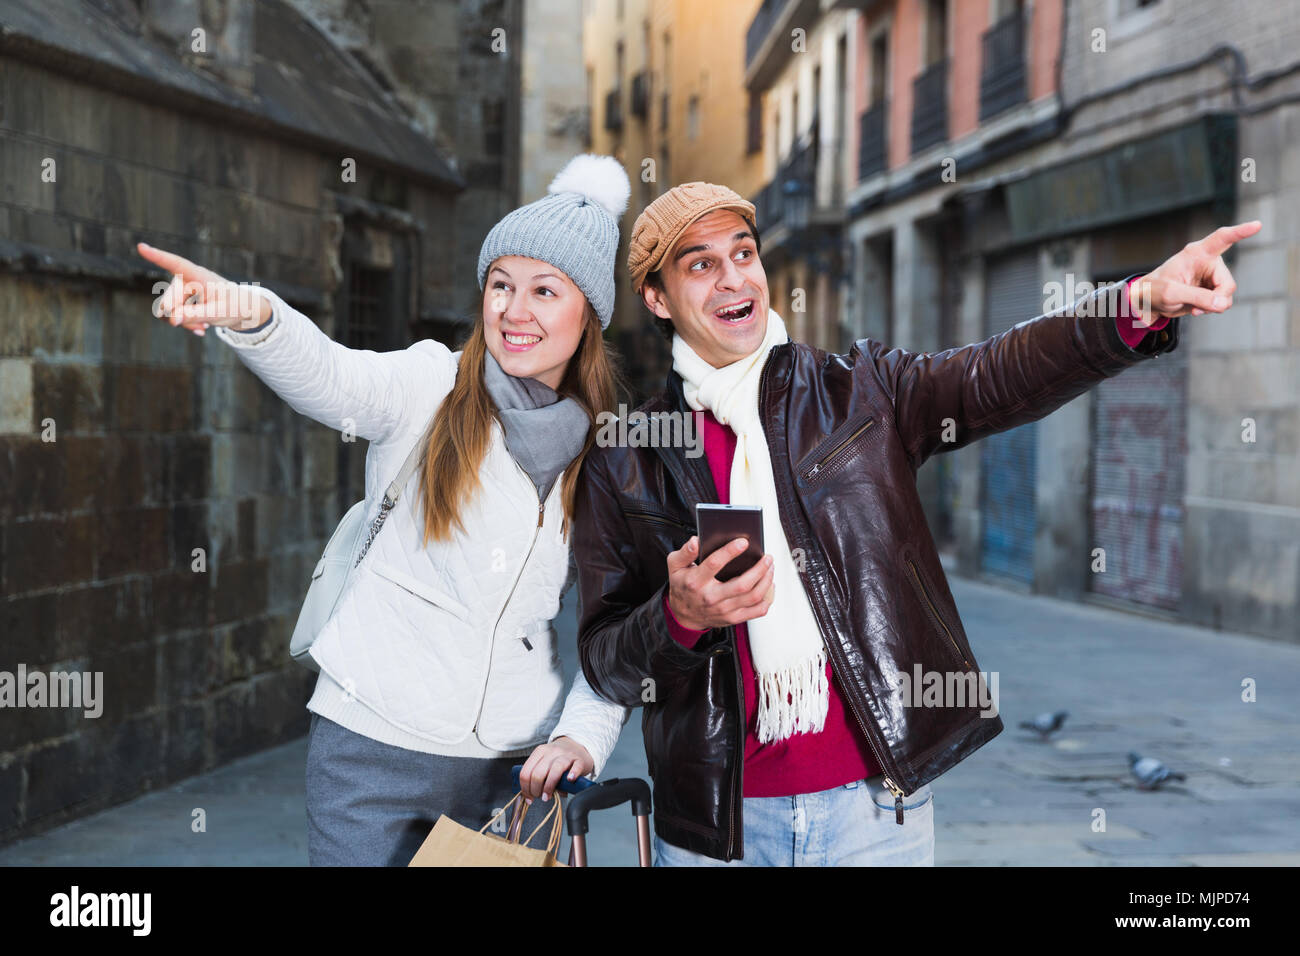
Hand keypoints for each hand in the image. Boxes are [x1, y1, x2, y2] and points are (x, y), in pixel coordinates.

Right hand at [135, 242, 270, 334]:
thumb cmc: (235, 306)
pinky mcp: (184, 302)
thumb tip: (171, 319)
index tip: (141, 247)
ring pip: (171, 310)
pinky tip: (201, 330)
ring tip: (203, 328)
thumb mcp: (219, 313)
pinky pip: (175, 316)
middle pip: (170, 297)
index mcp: (199, 275)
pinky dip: (186, 324)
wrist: (244, 311)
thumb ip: (195, 315)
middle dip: (175, 313)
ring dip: (183, 321)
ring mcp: (185, 292)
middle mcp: (188, 280)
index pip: (176, 264)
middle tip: (184, 326)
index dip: (158, 257)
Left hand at [518, 736, 592, 801]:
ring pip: (555, 770)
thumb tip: (535, 795)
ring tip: (548, 796)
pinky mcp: (580, 760)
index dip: (525, 788)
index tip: (529, 798)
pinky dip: (572, 774)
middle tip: (540, 797)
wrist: (576, 747)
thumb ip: (539, 777)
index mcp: (540, 752)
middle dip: (536, 790)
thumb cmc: (558, 759)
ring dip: (549, 787)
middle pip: (538, 773)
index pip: (526, 772)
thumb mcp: (545, 763)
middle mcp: (551, 751)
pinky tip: (569, 780)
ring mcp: (566, 755)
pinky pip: (576, 767)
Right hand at [665, 535, 774, 630]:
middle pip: (742, 585)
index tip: (743, 542)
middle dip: (759, 569)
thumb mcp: (675, 566)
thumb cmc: (683, 587)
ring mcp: (724, 610)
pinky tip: (768, 585)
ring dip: (766, 581)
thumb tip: (695, 541)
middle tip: (767, 557)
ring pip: (753, 597)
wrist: (683, 616)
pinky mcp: (733, 618)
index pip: (714, 564)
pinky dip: (768, 598)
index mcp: (697, 581)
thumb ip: (685, 552)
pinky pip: (757, 610)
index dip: (730, 551)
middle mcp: (711, 597)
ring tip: (770, 567)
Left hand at [1128, 221, 1261, 323]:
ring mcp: (1211, 276)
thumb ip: (1197, 297)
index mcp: (1196, 253)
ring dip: (1213, 306)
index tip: (1257, 225)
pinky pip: (1221, 302)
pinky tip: (1196, 309)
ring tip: (1194, 308)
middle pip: (1227, 283)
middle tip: (1198, 309)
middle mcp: (1208, 262)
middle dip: (1217, 299)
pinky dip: (1211, 309)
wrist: (1147, 302)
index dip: (1241, 231)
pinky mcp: (1211, 289)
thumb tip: (1223, 304)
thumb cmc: (1154, 290)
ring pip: (1227, 294)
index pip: (1222, 238)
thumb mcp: (1171, 293)